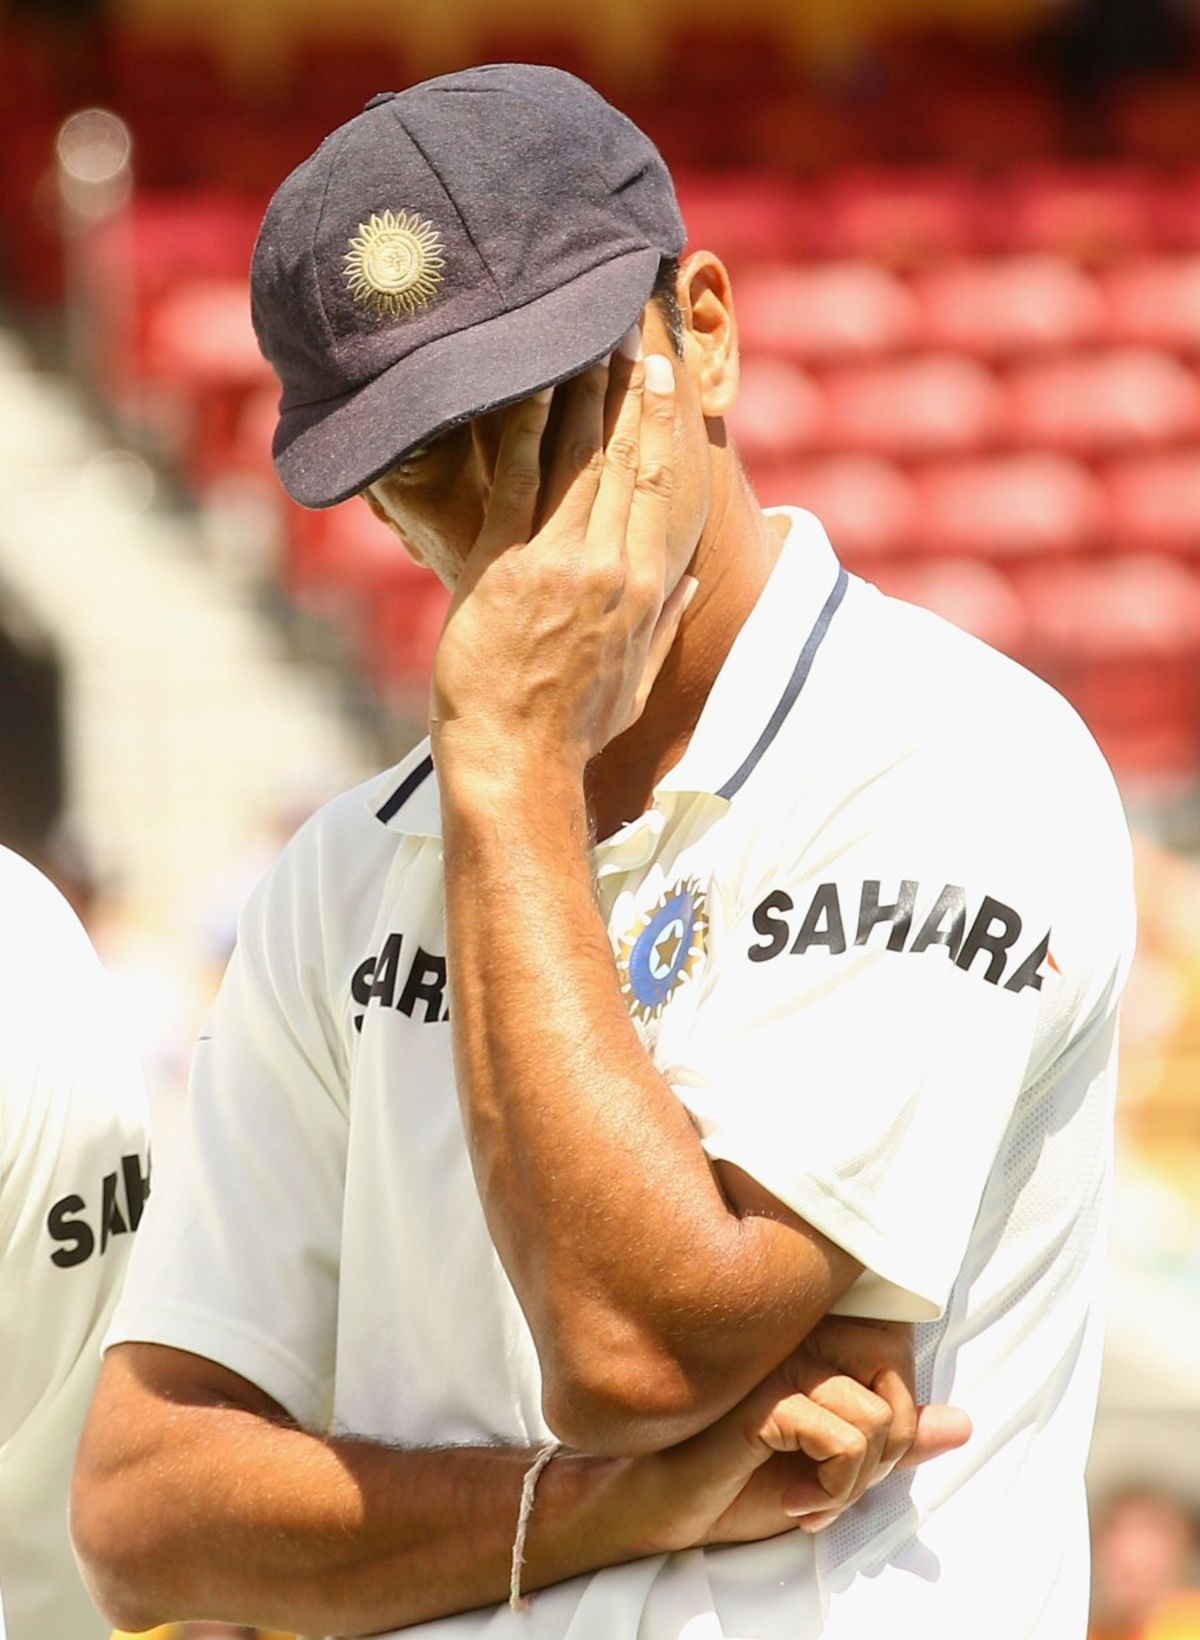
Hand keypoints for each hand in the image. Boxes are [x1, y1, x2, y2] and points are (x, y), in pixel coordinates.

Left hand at [430, 337, 691, 773]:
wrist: (518, 760)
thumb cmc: (575, 728)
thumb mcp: (636, 678)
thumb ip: (666, 622)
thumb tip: (690, 581)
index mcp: (647, 587)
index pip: (662, 485)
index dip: (661, 422)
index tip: (661, 372)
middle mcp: (612, 565)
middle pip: (624, 457)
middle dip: (625, 386)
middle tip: (621, 324)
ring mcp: (559, 561)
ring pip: (575, 458)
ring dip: (578, 392)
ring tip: (577, 336)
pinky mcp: (503, 564)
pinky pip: (516, 481)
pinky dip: (523, 429)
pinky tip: (525, 384)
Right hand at [632, 1330, 970, 1553]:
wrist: (663, 1507)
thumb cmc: (740, 1480)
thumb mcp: (833, 1464)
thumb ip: (892, 1440)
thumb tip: (963, 1422)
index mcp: (813, 1337)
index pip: (898, 1347)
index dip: (898, 1419)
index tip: (853, 1460)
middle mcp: (797, 1334)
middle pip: (896, 1377)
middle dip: (883, 1451)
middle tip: (835, 1480)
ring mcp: (779, 1360)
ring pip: (877, 1417)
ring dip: (851, 1481)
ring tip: (806, 1493)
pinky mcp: (763, 1397)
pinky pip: (844, 1438)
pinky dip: (829, 1488)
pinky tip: (789, 1498)